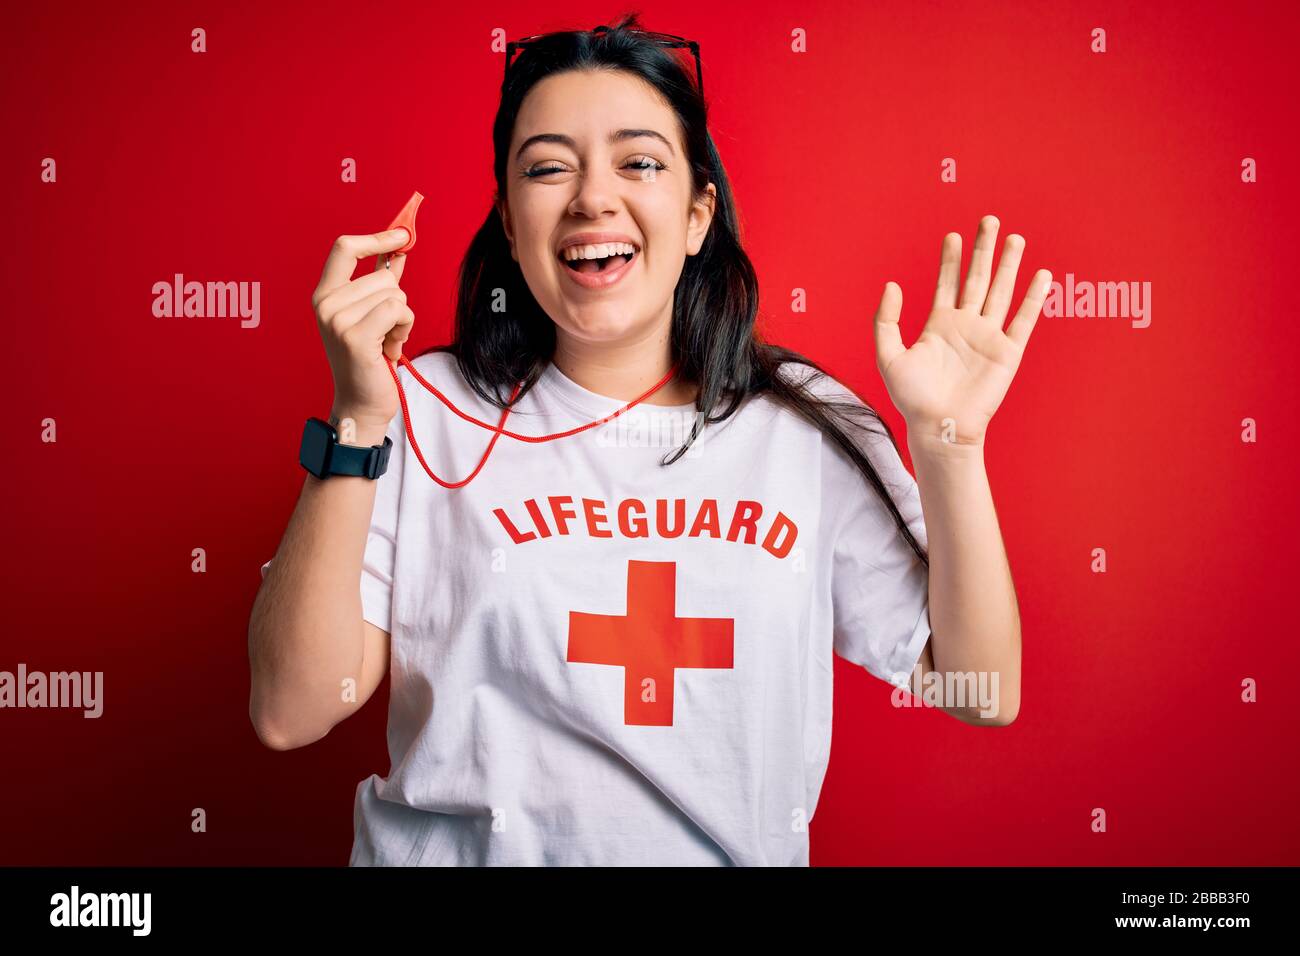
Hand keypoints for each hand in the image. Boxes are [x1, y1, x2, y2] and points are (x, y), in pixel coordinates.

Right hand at [311, 227, 415, 431]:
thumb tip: (399, 250)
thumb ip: (381, 282)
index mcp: (324, 295)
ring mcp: (337, 320)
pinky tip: (391, 348)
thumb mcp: (373, 315)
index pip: (345, 248)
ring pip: (394, 294)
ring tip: (386, 342)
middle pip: (383, 276)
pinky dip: (404, 328)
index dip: (376, 238)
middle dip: (397, 302)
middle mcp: (326, 304)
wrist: (362, 403)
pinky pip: (398, 310)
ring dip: (402, 319)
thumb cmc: (369, 360)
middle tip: (385, 331)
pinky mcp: (355, 337)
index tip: (402, 235)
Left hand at [873, 215, 1050, 448]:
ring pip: (1001, 292)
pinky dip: (1034, 298)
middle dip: (983, 250)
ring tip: (1014, 238)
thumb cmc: (912, 398)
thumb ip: (886, 320)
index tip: (953, 236)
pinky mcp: (1007, 352)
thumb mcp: (888, 356)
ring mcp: (988, 337)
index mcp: (939, 325)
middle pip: (977, 279)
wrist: (938, 426)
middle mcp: (966, 326)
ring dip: (1008, 265)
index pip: (947, 283)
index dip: (950, 260)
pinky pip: (1024, 320)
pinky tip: (1041, 275)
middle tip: (988, 220)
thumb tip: (892, 285)